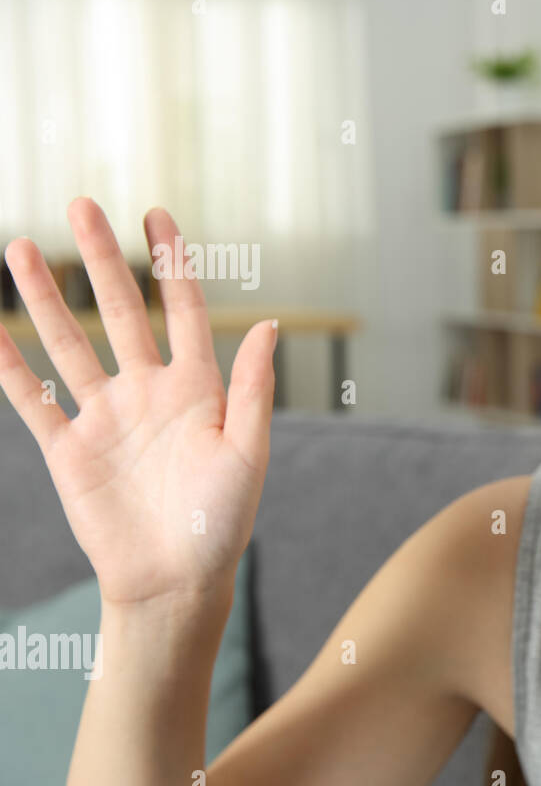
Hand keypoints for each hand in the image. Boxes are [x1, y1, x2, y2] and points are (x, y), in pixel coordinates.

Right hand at [0, 198, 276, 605]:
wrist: (174, 580)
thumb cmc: (222, 520)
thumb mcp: (248, 451)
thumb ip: (252, 387)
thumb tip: (268, 323)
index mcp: (197, 389)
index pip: (184, 310)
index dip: (171, 263)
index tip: (156, 215)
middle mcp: (148, 392)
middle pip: (120, 312)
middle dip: (102, 260)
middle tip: (81, 205)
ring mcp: (105, 417)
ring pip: (69, 343)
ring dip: (46, 297)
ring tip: (23, 247)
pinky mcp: (68, 449)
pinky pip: (31, 398)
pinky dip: (9, 364)